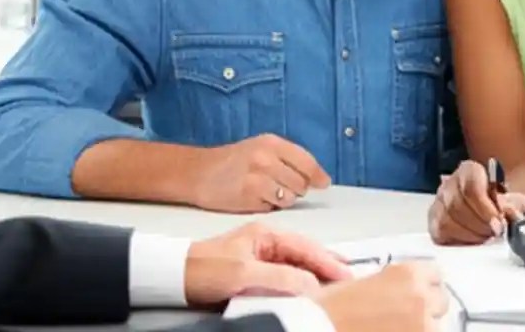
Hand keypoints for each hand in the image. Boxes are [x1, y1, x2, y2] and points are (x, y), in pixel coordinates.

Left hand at [183, 223, 350, 306]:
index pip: (306, 247)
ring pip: (296, 266)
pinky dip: (299, 283)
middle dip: (327, 265)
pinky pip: (284, 277)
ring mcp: (260, 258)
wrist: (175, 277)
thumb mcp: (244, 273)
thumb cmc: (203, 267)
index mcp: (265, 234)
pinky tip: (307, 292)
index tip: (346, 274)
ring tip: (334, 286)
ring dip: (315, 276)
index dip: (328, 261)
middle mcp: (265, 243)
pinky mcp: (253, 274)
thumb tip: (311, 284)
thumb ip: (280, 277)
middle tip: (349, 278)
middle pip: (305, 254)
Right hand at [192, 134, 329, 212]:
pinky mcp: (249, 195)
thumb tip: (320, 179)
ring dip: (282, 200)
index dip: (317, 175)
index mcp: (272, 143)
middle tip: (277, 186)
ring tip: (264, 192)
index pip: (307, 161)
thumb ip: (288, 159)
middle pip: (301, 183)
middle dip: (295, 189)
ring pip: (290, 198)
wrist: (198, 172)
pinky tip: (253, 198)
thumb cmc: (232, 162)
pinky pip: (273, 207)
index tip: (323, 183)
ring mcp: (258, 176)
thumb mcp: (260, 149)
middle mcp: (266, 157)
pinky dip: (267, 206)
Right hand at [314, 261, 448, 331]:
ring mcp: (422, 327)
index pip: (436, 275)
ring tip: (394, 328)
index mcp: (407, 274)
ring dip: (421, 327)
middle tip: (405, 317)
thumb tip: (397, 294)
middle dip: (427, 309)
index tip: (419, 292)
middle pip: (441, 302)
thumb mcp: (360, 283)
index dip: (425, 285)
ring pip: (435, 327)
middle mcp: (420, 298)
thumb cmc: (328, 309)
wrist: (315, 329)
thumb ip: (388, 285)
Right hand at [428, 160, 524, 244]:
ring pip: (446, 221)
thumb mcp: (512, 201)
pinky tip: (472, 241)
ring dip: (470, 235)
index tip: (498, 225)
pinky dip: (458, 241)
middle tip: (494, 234)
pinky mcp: (433, 222)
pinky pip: (440, 233)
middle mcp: (449, 184)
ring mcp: (438, 202)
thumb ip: (515, 208)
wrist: (491, 210)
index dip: (485, 209)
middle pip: (457, 205)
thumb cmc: (500, 204)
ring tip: (486, 237)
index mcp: (469, 171)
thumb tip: (516, 217)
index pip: (471, 187)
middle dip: (479, 225)